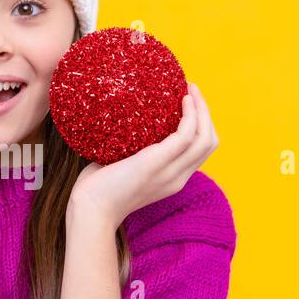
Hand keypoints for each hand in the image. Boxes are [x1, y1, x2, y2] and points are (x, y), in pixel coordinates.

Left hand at [67, 82, 218, 227]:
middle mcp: (177, 178)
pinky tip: (182, 99)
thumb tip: (123, 124)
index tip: (189, 103)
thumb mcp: (122, 168)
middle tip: (193, 90)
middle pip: (209, 143)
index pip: (200, 152)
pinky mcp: (157, 163)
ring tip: (191, 89)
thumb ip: (130, 151)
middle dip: (206, 113)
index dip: (201, 125)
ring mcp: (170, 172)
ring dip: (202, 109)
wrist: (89, 210)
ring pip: (204, 138)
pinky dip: (190, 115)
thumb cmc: (98, 189)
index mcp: (172, 179)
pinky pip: (186, 135)